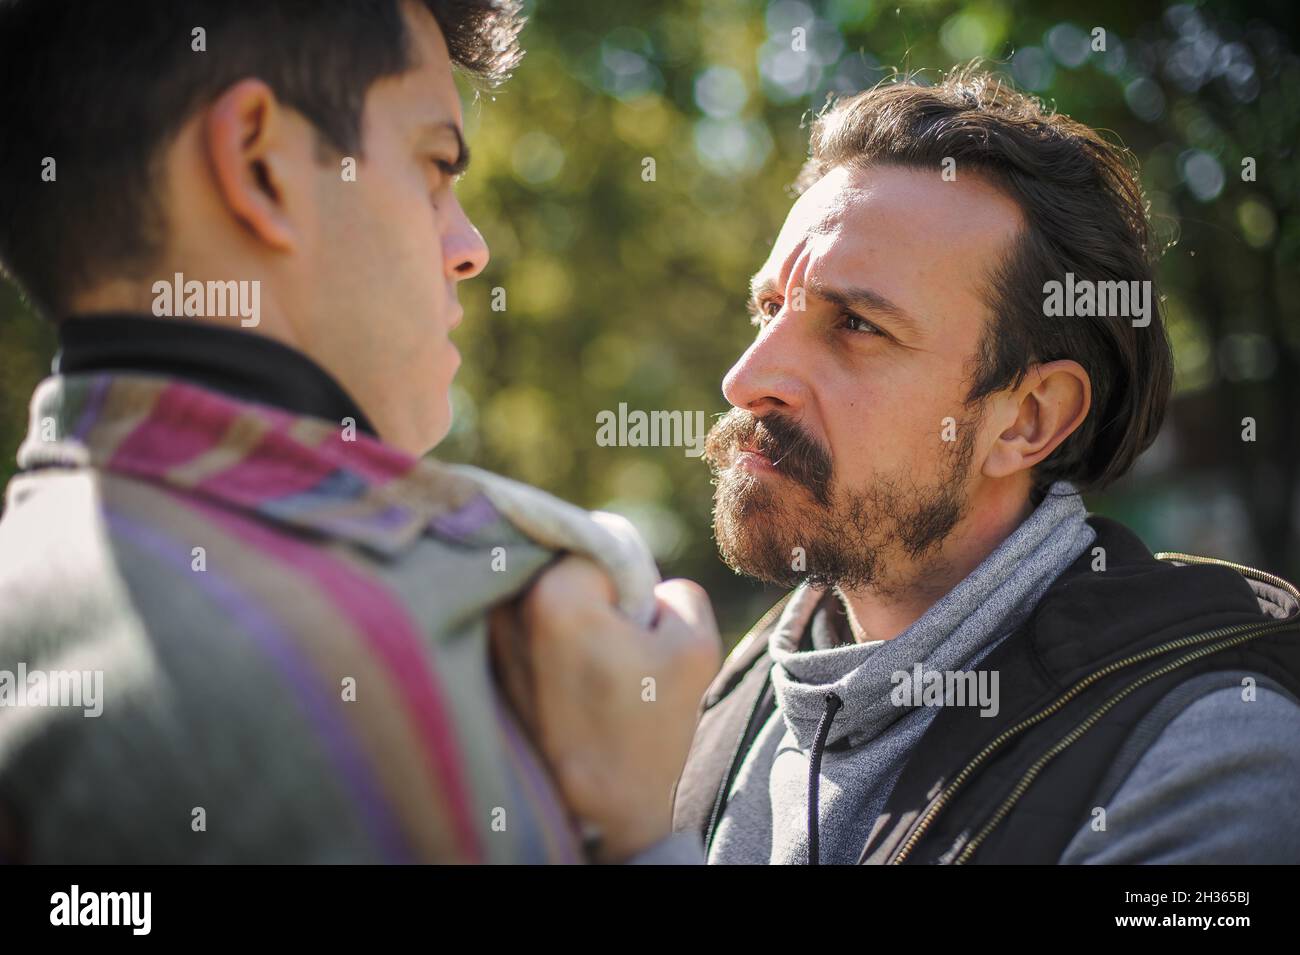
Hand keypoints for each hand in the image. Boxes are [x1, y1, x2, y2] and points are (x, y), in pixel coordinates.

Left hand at [491, 557, 720, 862]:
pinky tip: (570, 692)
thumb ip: (675, 587)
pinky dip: (547, 649)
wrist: (602, 812)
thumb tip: (642, 585)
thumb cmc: (650, 729)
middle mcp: (507, 609)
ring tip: (593, 678)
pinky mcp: (484, 671)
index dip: (628, 581)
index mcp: (555, 593)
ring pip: (542, 601)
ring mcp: (489, 642)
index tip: (636, 626)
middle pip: (564, 569)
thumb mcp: (695, 644)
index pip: (598, 545)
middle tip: (618, 652)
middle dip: (595, 599)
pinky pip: (524, 633)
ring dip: (568, 623)